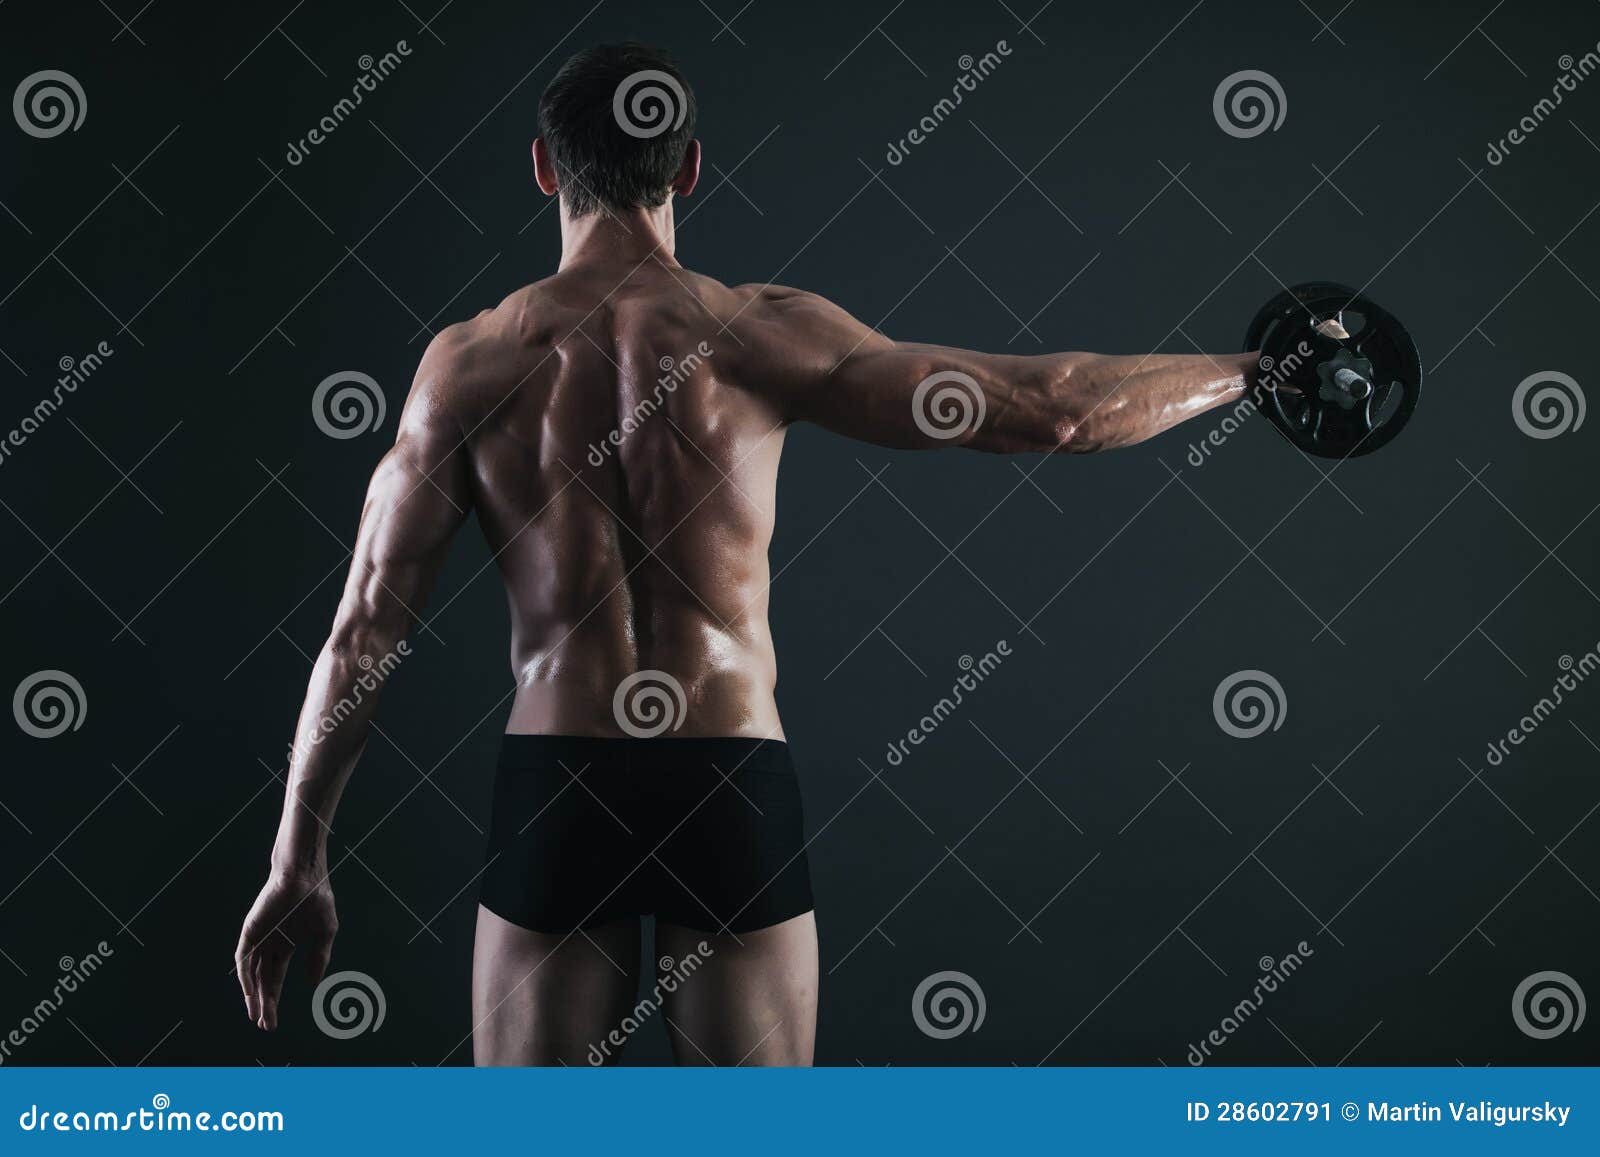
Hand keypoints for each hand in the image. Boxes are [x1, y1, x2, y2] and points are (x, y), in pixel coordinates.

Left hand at [234, 870, 336, 1030]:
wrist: (306, 875)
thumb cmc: (317, 898)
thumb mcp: (325, 932)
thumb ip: (319, 958)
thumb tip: (312, 985)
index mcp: (286, 945)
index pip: (275, 978)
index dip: (274, 999)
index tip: (273, 1022)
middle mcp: (270, 944)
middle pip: (262, 981)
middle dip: (264, 1004)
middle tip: (265, 1027)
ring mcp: (259, 937)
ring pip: (251, 973)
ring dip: (252, 995)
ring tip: (256, 1016)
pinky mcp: (251, 929)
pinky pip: (244, 956)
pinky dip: (245, 975)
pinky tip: (249, 991)